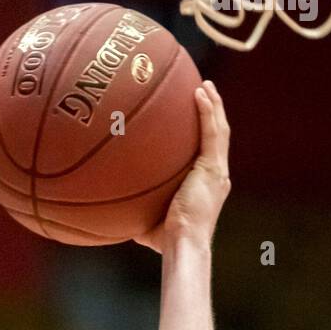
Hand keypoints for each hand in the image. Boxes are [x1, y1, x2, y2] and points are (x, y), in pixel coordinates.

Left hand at [135, 81, 230, 254]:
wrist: (182, 244)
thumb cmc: (165, 240)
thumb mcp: (147, 219)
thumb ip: (135, 208)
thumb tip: (110, 206)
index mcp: (206, 185)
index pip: (208, 153)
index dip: (204, 133)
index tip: (194, 117)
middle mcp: (216, 176)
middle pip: (218, 135)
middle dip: (213, 112)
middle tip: (203, 91)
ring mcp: (217, 172)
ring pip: (220, 130)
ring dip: (214, 105)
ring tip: (205, 85)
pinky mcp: (214, 169)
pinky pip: (212, 133)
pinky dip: (208, 112)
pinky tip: (199, 93)